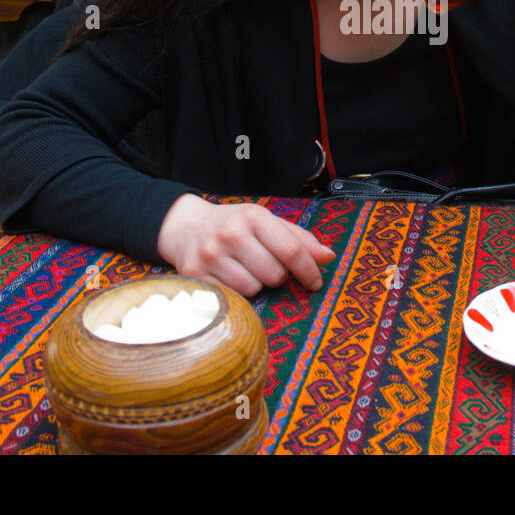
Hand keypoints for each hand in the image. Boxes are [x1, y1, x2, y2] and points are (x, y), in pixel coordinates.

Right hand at [156, 193, 335, 296]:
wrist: (184, 227)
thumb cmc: (234, 226)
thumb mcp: (265, 222)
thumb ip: (298, 239)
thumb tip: (329, 257)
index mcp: (253, 216)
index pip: (290, 250)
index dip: (308, 270)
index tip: (315, 282)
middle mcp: (230, 234)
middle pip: (274, 274)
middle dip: (276, 275)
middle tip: (265, 265)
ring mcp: (210, 256)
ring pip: (253, 289)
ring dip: (255, 284)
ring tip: (244, 269)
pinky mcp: (196, 276)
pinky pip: (233, 298)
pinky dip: (237, 293)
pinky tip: (230, 277)